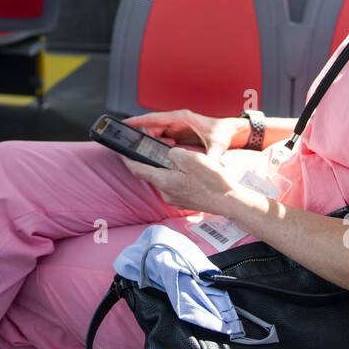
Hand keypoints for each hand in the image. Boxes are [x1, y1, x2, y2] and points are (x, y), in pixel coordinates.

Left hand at [120, 146, 236, 213]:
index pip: (137, 169)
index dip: (126, 159)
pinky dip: (176, 176)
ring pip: (164, 179)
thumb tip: (169, 155)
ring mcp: (175, 199)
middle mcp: (166, 193)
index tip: (120, 151)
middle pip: (151, 173)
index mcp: (164, 181)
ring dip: (167, 168)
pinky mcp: (183, 201)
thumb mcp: (192, 159)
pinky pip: (175, 185)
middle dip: (151, 160)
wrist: (229, 201)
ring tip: (181, 159)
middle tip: (157, 148)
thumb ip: (173, 154)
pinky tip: (190, 172)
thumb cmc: (212, 182)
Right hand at [122, 108, 243, 160]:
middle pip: (152, 126)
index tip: (125, 123)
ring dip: (152, 141)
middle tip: (136, 146)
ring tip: (152, 151)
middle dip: (143, 135)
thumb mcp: (217, 144)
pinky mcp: (179, 133)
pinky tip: (163, 153)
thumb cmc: (224, 133)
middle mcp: (177, 120)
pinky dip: (160, 145)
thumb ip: (211, 156)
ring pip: (156, 132)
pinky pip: (163, 138)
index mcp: (182, 118)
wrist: (232, 132)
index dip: (139, 120)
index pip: (155, 118)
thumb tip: (208, 166)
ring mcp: (177, 127)